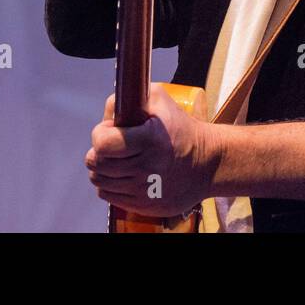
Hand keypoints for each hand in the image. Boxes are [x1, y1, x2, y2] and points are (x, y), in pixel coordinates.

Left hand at [87, 84, 221, 217]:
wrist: (208, 163)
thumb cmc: (181, 128)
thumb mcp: (160, 100)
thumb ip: (128, 98)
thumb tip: (107, 115)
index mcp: (150, 140)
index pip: (103, 144)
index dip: (100, 134)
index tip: (111, 130)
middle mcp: (147, 168)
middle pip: (97, 164)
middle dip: (99, 152)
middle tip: (114, 146)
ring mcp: (145, 191)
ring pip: (99, 182)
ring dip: (104, 169)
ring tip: (119, 160)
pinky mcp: (145, 206)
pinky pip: (109, 196)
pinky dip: (111, 185)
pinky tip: (125, 175)